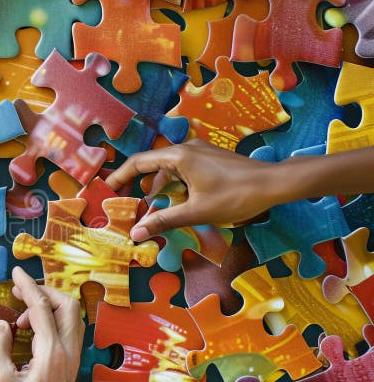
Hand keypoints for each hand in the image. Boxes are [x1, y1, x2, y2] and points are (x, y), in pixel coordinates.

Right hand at [0, 266, 83, 381]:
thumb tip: (3, 325)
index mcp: (51, 353)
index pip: (42, 308)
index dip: (28, 286)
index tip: (16, 272)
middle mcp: (68, 350)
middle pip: (67, 304)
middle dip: (44, 291)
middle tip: (21, 292)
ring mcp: (74, 355)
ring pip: (72, 315)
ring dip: (49, 305)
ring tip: (23, 316)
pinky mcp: (72, 360)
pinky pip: (69, 327)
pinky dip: (52, 318)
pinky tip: (32, 329)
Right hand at [106, 139, 279, 240]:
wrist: (275, 184)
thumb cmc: (236, 196)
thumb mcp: (196, 212)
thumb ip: (164, 221)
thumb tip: (135, 233)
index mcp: (179, 156)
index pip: (138, 162)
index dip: (119, 177)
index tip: (106, 191)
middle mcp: (186, 149)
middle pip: (151, 166)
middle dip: (138, 186)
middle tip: (127, 206)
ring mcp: (200, 152)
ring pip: (168, 170)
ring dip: (159, 189)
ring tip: (153, 211)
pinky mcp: (210, 159)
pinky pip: (182, 170)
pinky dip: (174, 186)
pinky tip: (177, 203)